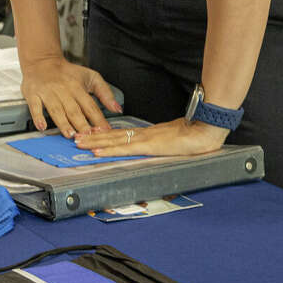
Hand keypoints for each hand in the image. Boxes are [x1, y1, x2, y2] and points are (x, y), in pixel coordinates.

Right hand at [20, 55, 120, 136]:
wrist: (42, 61)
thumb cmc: (68, 72)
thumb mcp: (90, 77)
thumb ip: (105, 93)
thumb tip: (117, 109)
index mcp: (78, 87)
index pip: (90, 106)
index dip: (98, 119)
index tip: (104, 131)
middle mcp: (63, 90)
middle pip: (74, 110)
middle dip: (81, 124)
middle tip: (88, 137)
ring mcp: (47, 92)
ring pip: (56, 109)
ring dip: (63, 123)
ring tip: (70, 135)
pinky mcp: (33, 94)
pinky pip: (35, 106)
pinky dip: (38, 116)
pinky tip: (42, 126)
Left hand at [74, 118, 228, 157]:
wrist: (207, 130)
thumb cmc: (198, 136)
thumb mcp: (178, 140)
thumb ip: (168, 143)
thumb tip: (164, 146)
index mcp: (150, 134)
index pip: (123, 135)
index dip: (106, 135)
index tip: (92, 134)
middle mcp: (144, 135)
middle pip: (113, 136)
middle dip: (94, 137)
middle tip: (76, 137)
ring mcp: (145, 140)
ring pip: (114, 141)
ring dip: (95, 142)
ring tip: (79, 142)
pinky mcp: (149, 146)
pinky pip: (124, 149)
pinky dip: (109, 150)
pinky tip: (98, 152)